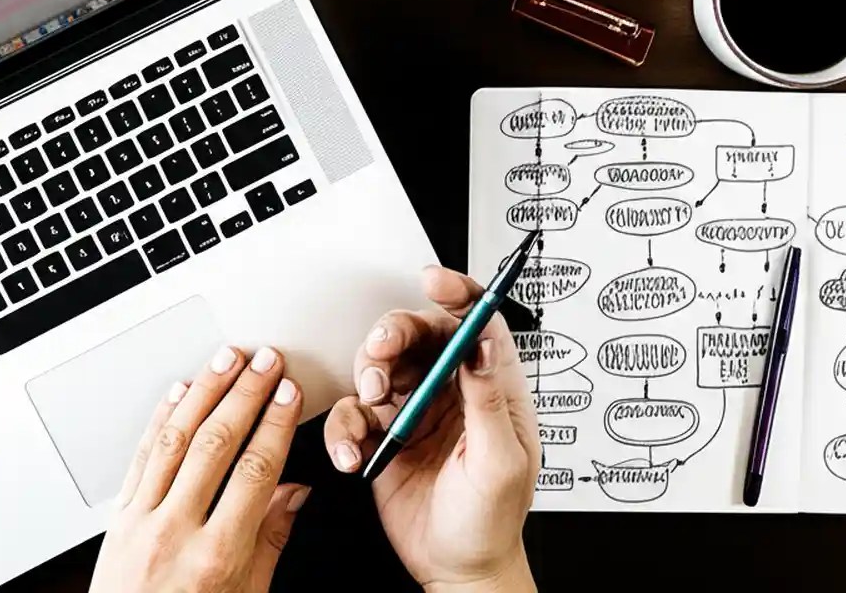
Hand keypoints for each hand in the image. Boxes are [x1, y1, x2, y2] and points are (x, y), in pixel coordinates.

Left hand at [90, 346, 308, 592]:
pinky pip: (140, 457)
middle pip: (215, 444)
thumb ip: (271, 540)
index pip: (255, 470)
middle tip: (265, 361)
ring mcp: (141, 523)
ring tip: (226, 360)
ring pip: (175, 440)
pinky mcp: (118, 520)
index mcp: (218, 555)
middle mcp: (176, 532)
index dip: (275, 423)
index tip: (289, 393)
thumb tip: (295, 493)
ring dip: (203, 392)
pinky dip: (160, 419)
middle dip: (244, 393)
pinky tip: (179, 393)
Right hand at [324, 266, 539, 591]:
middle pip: (418, 334)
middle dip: (394, 333)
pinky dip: (345, 429)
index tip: (434, 280)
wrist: (457, 570)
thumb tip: (482, 346)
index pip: (477, 324)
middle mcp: (451, 392)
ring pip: (380, 364)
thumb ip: (488, 401)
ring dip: (367, 373)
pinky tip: (356, 454)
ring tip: (373, 403)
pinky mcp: (382, 436)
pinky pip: (352, 414)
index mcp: (492, 388)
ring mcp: (415, 411)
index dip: (458, 293)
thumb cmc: (493, 521)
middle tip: (382, 355)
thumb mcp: (500, 462)